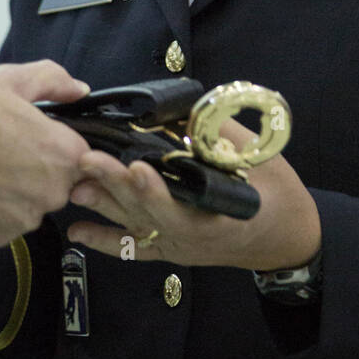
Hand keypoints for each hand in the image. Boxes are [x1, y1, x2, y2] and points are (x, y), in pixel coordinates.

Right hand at [0, 60, 91, 247]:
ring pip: (32, 202)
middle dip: (36, 165)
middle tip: (2, 147)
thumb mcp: (8, 80)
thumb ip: (52, 81)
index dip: (55, 141)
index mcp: (62, 151)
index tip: (32, 135)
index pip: (80, 151)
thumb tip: (78, 89)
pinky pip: (7, 221)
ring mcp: (26, 218)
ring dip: (16, 189)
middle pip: (59, 179)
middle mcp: (53, 190)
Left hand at [66, 117, 321, 270]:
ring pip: (134, 225)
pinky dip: (104, 240)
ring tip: (75, 185)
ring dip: (103, 205)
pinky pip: (133, 248)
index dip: (155, 191)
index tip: (135, 167)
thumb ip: (224, 136)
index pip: (181, 209)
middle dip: (115, 185)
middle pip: (147, 212)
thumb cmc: (277, 196)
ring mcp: (177, 246)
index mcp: (220, 218)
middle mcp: (192, 238)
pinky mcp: (169, 248)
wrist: (283, 238)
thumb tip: (185, 110)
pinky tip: (77, 231)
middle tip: (88, 160)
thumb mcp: (264, 160)